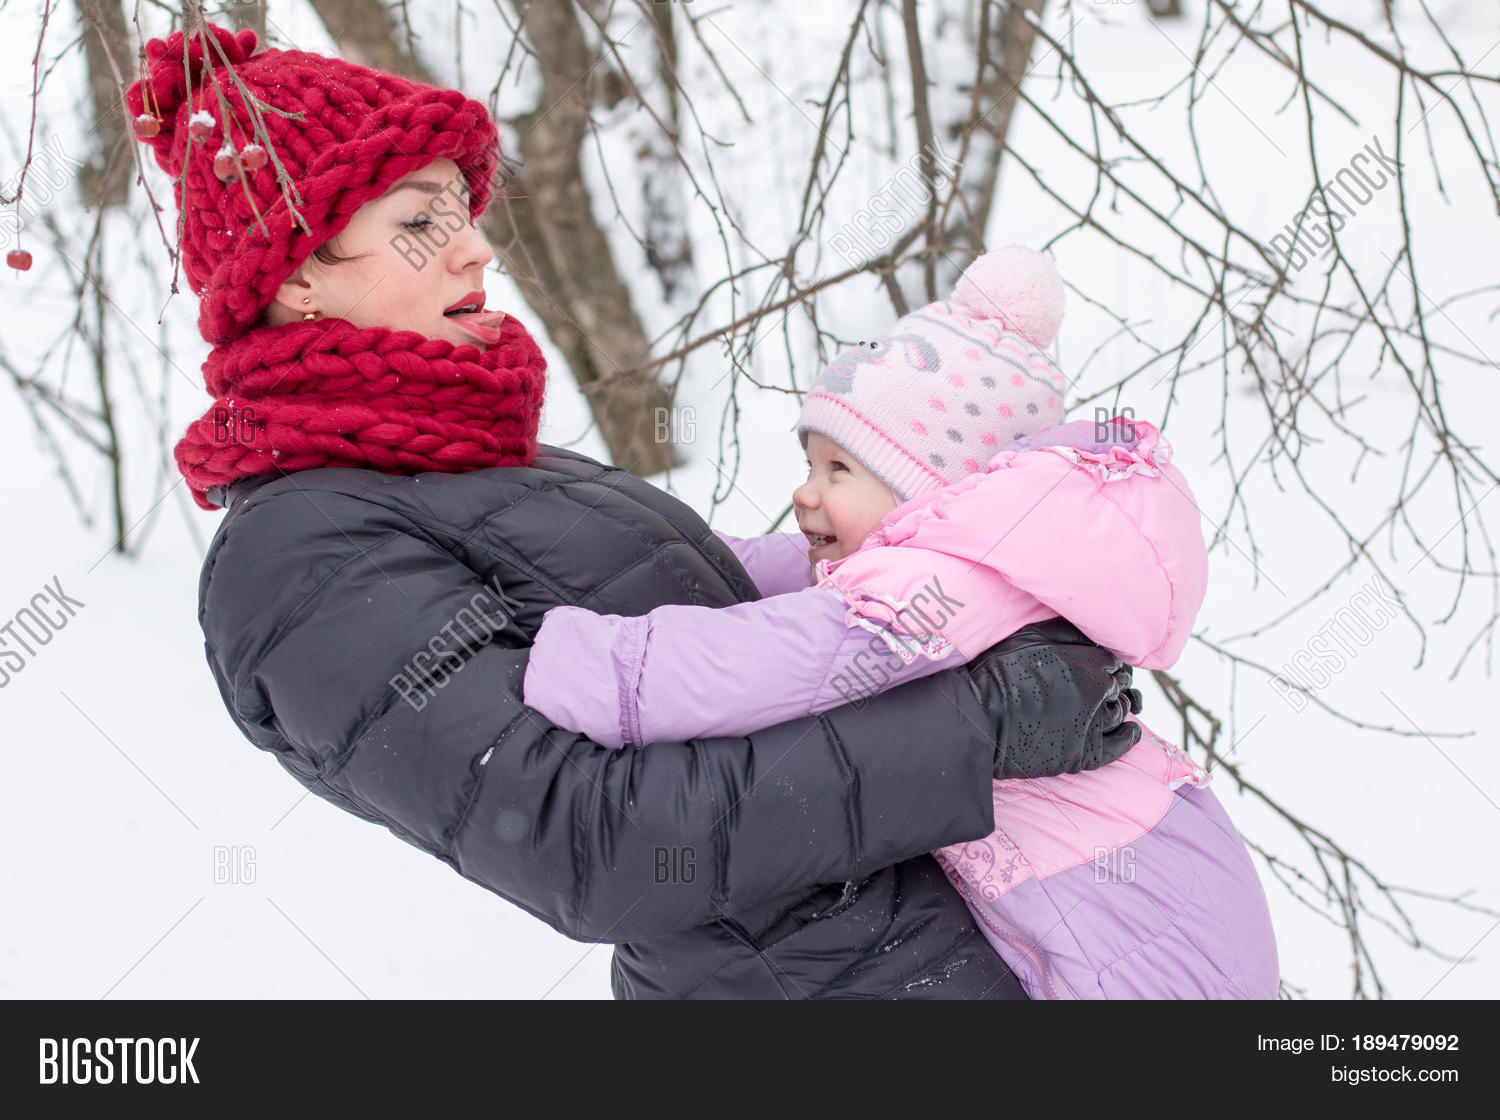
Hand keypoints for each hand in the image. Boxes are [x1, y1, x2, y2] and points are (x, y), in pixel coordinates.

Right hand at [964, 617, 1142, 779]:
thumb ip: (1068, 632)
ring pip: (1119, 713)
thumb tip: (1092, 631)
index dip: (1104, 665)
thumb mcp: (1031, 635)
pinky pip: (1118, 746)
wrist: (979, 716)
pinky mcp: (1083, 754)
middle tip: (1098, 688)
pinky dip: (1128, 738)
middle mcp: (1098, 692)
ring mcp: (1092, 725)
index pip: (1112, 662)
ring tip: (1108, 707)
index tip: (1095, 669)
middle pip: (1117, 687)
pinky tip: (1130, 732)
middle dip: (1112, 685)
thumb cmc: (999, 671)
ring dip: (1117, 707)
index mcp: (1090, 662)